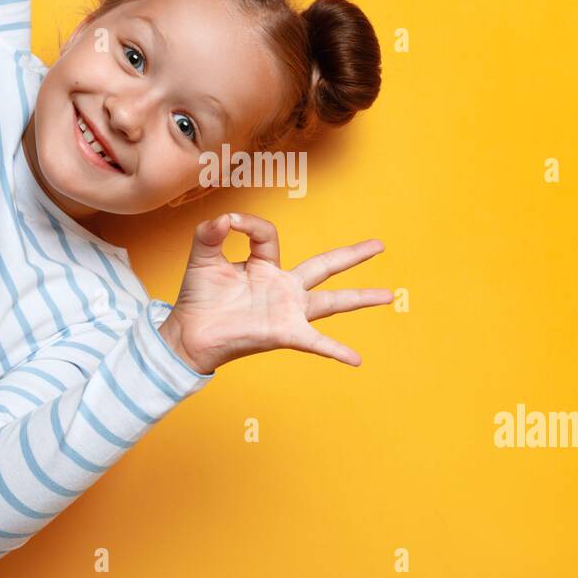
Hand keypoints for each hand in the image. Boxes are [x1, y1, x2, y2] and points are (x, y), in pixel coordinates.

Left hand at [157, 212, 391, 373]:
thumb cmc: (198, 298)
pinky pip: (315, 341)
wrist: (189, 334)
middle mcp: (282, 287)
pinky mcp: (284, 332)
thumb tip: (225, 218)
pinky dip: (336, 350)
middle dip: (352, 255)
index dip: (248, 224)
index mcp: (264, 266)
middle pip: (324, 266)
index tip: (230, 223)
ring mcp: (287, 310)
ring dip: (360, 299)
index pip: (269, 235)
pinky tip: (356, 360)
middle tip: (379, 245)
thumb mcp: (202, 257)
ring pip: (331, 302)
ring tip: (388, 295)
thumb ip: (210, 232)